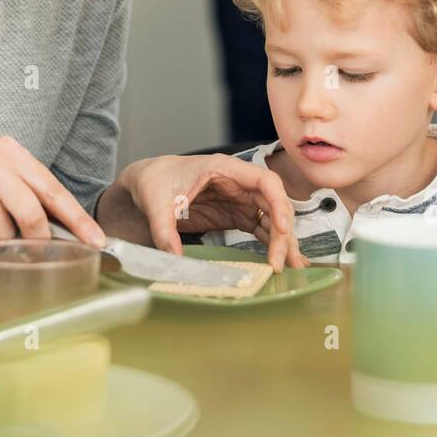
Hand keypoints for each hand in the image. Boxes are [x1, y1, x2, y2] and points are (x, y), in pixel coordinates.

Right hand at [0, 138, 106, 247]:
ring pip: (2, 230)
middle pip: (31, 211)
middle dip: (39, 238)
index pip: (53, 189)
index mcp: (12, 152)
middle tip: (39, 253)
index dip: (78, 218)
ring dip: (1, 242)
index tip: (96, 240)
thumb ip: (24, 191)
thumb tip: (61, 229)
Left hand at [118, 153, 307, 271]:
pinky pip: (260, 228)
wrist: (148, 184)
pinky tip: (279, 261)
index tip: (281, 228)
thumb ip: (164, 229)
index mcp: (224, 169)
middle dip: (282, 232)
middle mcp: (239, 183)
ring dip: (281, 241)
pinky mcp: (235, 215)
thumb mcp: (155, 203)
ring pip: (271, 218)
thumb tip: (174, 257)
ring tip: (288, 267)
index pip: (264, 180)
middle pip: (274, 203)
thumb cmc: (154, 181)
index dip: (278, 202)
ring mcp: (239, 200)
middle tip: (280, 263)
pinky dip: (271, 244)